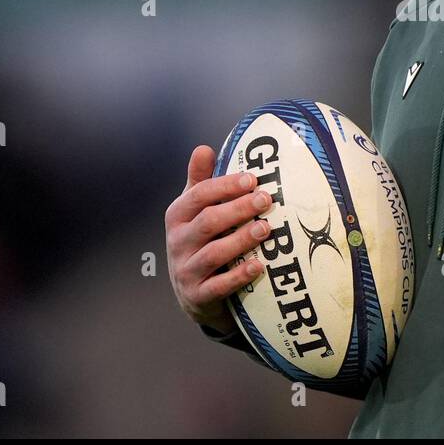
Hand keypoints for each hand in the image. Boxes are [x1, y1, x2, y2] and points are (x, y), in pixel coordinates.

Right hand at [165, 145, 271, 335]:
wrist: (193, 294)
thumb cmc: (201, 241)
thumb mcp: (196, 212)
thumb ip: (201, 182)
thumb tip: (203, 148)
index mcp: (178, 215)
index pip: (199, 195)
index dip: (225, 186)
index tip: (252, 179)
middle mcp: (177, 242)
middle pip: (208, 222)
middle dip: (238, 209)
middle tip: (266, 200)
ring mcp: (185, 270)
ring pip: (214, 253)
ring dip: (241, 240)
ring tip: (265, 228)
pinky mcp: (197, 296)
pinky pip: (218, 286)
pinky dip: (239, 276)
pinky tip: (259, 266)